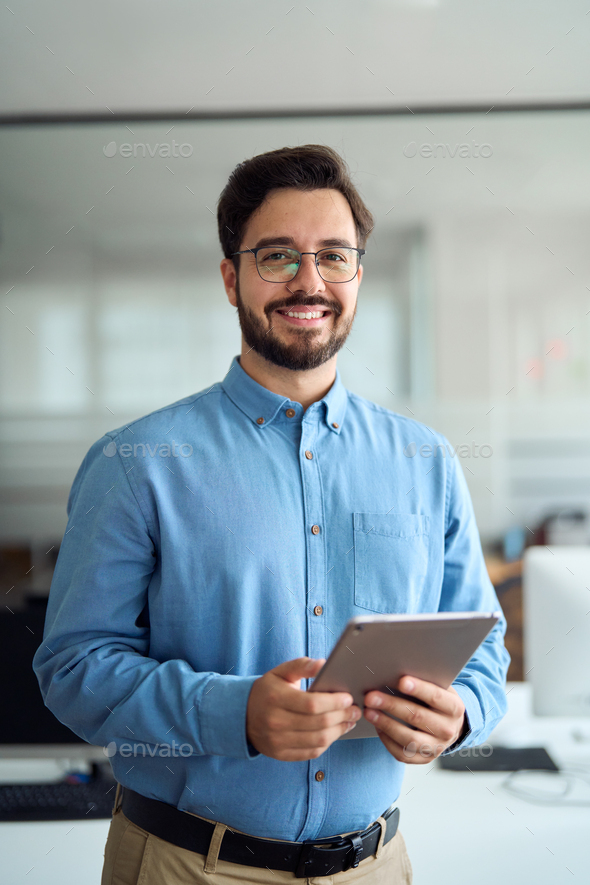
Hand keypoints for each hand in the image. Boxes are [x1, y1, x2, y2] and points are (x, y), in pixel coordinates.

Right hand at [246, 657, 361, 760]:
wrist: (242, 715)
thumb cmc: (267, 691)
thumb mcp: (280, 672)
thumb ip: (302, 665)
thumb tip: (324, 664)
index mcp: (275, 698)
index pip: (312, 704)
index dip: (334, 702)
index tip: (348, 697)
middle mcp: (275, 722)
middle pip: (318, 724)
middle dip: (342, 716)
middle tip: (355, 710)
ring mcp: (277, 741)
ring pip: (318, 740)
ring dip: (339, 731)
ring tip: (349, 721)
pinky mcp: (281, 754)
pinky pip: (311, 752)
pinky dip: (327, 743)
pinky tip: (335, 732)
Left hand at [363, 676, 465, 763]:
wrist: (449, 725)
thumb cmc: (437, 699)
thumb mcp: (439, 687)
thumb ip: (424, 681)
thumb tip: (395, 670)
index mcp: (454, 708)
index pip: (436, 697)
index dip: (419, 689)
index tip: (401, 681)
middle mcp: (448, 730)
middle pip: (418, 717)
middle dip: (392, 706)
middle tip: (371, 697)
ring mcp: (437, 747)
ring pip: (409, 739)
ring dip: (386, 724)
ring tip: (369, 712)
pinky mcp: (424, 759)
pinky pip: (403, 754)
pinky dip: (387, 740)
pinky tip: (377, 726)